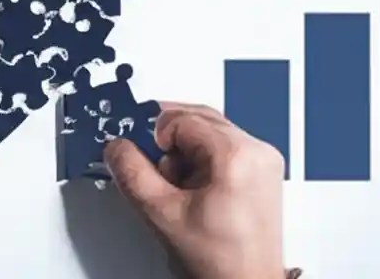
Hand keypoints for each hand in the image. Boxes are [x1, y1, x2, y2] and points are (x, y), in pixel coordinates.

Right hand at [104, 103, 286, 278]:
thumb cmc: (220, 261)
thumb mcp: (162, 214)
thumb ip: (132, 173)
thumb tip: (117, 147)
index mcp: (237, 155)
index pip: (181, 119)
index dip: (154, 137)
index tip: (139, 155)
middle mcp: (257, 150)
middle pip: (197, 118)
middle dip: (169, 142)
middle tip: (154, 171)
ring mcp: (263, 160)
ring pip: (208, 131)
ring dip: (184, 152)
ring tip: (177, 187)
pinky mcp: (262, 171)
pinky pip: (223, 147)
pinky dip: (201, 160)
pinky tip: (193, 188)